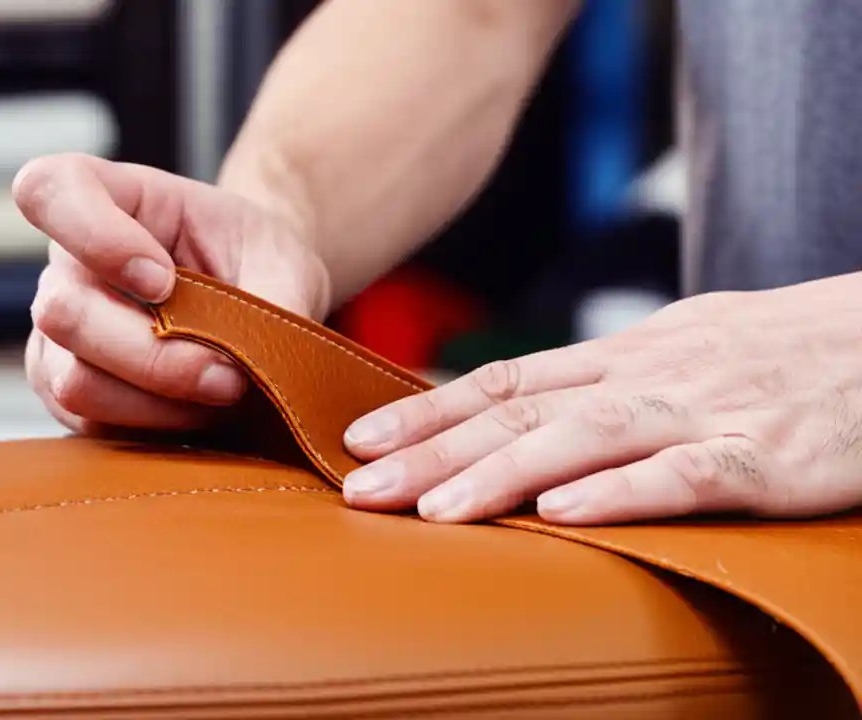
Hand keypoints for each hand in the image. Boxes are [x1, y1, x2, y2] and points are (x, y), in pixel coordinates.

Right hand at [15, 153, 329, 432]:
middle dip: (156, 355)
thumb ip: (272, 298)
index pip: (48, 191)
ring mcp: (55, 333)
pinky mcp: (63, 389)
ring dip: (160, 399)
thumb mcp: (281, 259)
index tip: (165, 279)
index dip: (98, 239)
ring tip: (220, 390)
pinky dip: (153, 424)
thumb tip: (253, 363)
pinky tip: (194, 407)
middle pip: (64, 313)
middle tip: (226, 371)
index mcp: (104, 198)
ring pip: (74, 381)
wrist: (251, 297)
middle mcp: (65, 265)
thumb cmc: (255, 258)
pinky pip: (89, 421)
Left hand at [341, 275, 861, 524]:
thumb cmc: (792, 355)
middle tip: (359, 487)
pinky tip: (564, 513)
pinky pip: (689, 472)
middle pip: (523, 410)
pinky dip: (624, 491)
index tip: (360, 440)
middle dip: (434, 449)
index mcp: (631, 354)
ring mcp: (710, 408)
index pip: (508, 380)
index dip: (428, 410)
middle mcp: (654, 373)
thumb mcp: (689, 351)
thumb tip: (528, 416)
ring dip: (502, 472)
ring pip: (586, 437)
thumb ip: (610, 385)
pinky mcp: (771, 452)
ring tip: (433, 509)